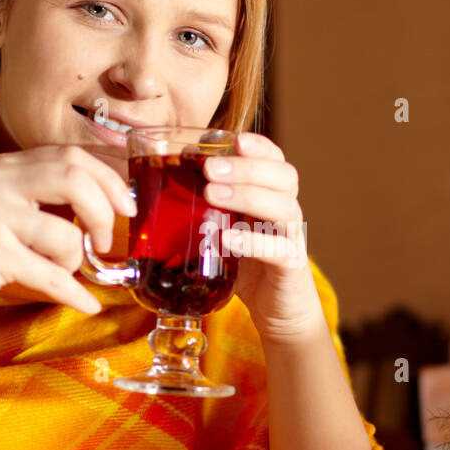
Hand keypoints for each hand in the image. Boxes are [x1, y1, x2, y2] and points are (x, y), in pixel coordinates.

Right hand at [0, 144, 136, 334]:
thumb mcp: (1, 210)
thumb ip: (41, 199)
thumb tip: (105, 204)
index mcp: (5, 166)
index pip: (70, 155)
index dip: (108, 178)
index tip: (127, 205)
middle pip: (74, 177)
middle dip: (104, 211)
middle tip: (108, 240)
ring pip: (66, 233)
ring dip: (76, 261)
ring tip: (64, 273)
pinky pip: (52, 274)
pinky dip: (75, 294)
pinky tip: (85, 304)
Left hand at [203, 132, 323, 343]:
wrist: (278, 309)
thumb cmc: (246, 264)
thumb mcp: (223, 228)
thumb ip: (203, 205)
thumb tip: (157, 178)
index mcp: (272, 196)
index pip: (275, 160)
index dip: (259, 146)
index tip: (235, 140)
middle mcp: (287, 212)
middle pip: (283, 176)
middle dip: (246, 168)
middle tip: (209, 169)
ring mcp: (292, 239)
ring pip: (284, 207)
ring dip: (247, 196)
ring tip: (213, 195)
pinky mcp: (290, 267)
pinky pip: (279, 250)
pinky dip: (254, 242)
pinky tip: (228, 239)